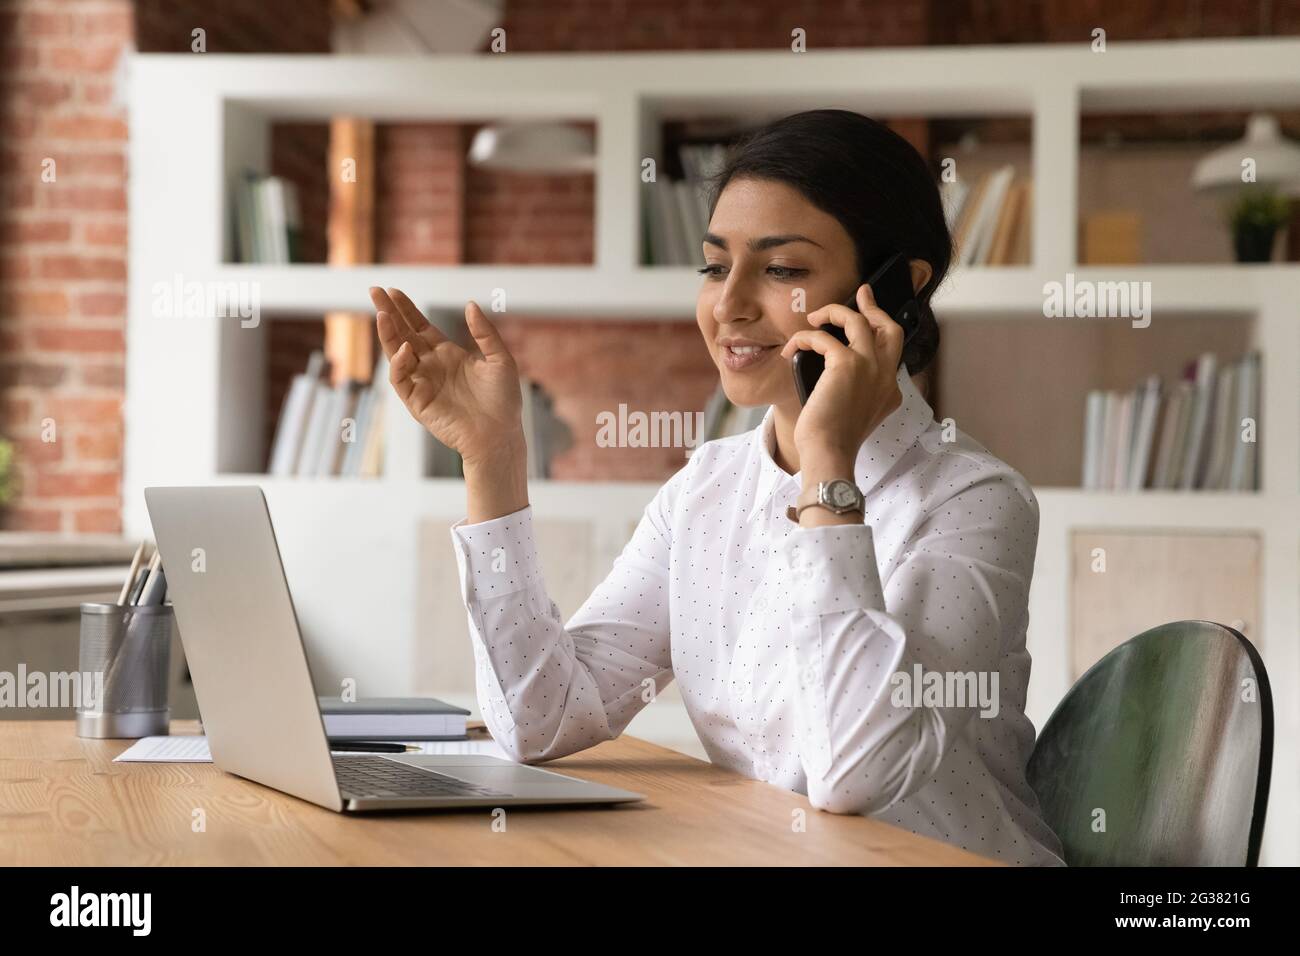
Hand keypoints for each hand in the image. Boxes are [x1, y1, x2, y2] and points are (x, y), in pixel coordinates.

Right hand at [368, 288, 524, 465]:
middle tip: (374, 291)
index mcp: (448, 355)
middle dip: (388, 313)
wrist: (500, 435)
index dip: (406, 309)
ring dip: (388, 334)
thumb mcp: (500, 359)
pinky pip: (401, 379)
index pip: (420, 327)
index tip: (393, 291)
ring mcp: (422, 383)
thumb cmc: (503, 401)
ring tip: (382, 314)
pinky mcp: (417, 402)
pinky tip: (405, 349)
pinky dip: (399, 363)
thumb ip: (484, 332)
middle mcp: (431, 367)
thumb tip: (470, 304)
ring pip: (396, 354)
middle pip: (403, 334)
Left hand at [778, 282, 903, 470]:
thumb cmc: (833, 440)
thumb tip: (832, 371)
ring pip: (857, 321)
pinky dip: (805, 338)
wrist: (829, 452)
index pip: (891, 352)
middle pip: (888, 328)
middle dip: (874, 307)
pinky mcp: (847, 364)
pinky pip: (824, 337)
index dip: (880, 330)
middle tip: (861, 294)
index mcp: (889, 390)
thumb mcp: (853, 414)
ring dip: (834, 313)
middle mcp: (885, 376)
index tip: (869, 315)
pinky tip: (792, 348)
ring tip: (814, 319)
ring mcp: (869, 367)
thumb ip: (856, 392)